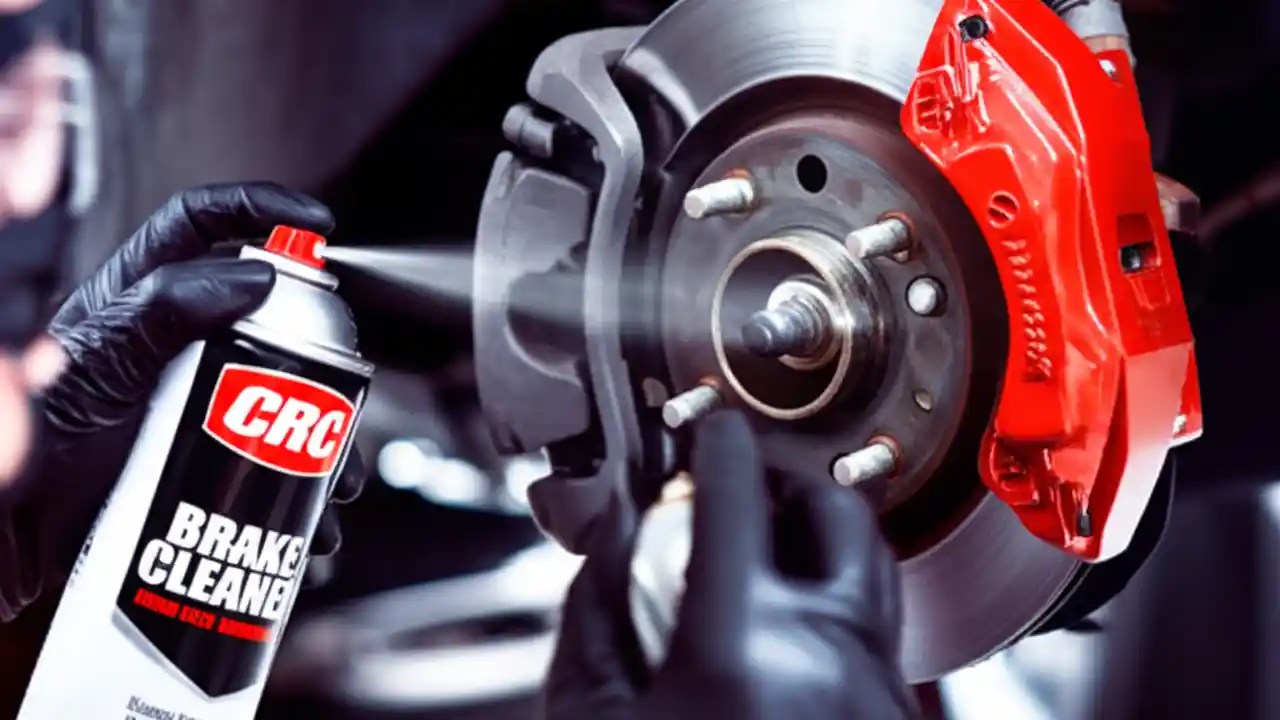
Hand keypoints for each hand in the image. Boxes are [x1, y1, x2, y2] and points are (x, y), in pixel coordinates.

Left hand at [0, 182, 366, 619]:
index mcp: (139, 296)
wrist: (20, 535)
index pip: (201, 222)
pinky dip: (306, 492)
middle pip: (270, 317)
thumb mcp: (96, 366)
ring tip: (338, 478)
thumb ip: (161, 312)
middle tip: (339, 380)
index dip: (260, 207)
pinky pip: (276, 465)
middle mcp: (176, 340)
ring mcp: (195, 399)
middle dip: (320, 349)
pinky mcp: (207, 458)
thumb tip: (253, 274)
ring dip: (327, 440)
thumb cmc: (38, 445)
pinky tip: (315, 516)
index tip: (319, 223)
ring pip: (286, 398)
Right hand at [543, 412, 917, 719]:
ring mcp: (876, 690)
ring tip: (767, 556)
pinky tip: (788, 640)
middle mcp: (826, 654)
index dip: (714, 439)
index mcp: (737, 644)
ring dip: (821, 539)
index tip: (705, 431)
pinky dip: (836, 609)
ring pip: (871, 569)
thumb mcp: (592, 719)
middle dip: (784, 481)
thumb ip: (595, 608)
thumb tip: (614, 532)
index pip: (734, 487)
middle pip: (832, 509)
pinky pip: (879, 635)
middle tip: (741, 490)